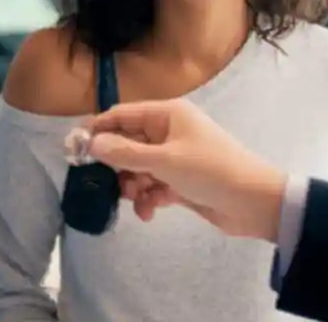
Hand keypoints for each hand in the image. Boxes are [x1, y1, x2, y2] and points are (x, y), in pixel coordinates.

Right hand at [85, 98, 286, 241]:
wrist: (255, 203)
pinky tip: (149, 212)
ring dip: (132, 185)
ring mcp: (175, 157)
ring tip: (135, 199)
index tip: (73, 148)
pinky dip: (148, 199)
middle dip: (116, 164)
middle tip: (102, 182)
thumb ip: (125, 153)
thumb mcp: (165, 161)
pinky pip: (152, 186)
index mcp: (167, 115)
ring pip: (138, 168)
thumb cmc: (210, 171)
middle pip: (128, 143)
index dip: (97, 129)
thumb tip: (91, 143)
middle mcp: (169, 132)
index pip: (122, 115)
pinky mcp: (181, 182)